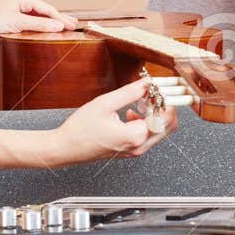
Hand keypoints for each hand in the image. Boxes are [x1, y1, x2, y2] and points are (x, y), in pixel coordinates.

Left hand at [0, 0, 76, 38]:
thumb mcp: (17, 22)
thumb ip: (39, 24)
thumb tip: (59, 25)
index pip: (46, 8)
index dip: (60, 17)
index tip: (71, 25)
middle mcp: (20, 5)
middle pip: (43, 12)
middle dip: (58, 19)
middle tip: (73, 25)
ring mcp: (15, 15)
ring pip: (36, 20)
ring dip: (49, 25)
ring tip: (62, 30)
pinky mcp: (9, 25)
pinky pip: (28, 26)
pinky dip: (38, 30)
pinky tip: (44, 34)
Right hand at [49, 79, 175, 163]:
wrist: (65, 149)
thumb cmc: (80, 130)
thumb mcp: (105, 104)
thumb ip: (130, 93)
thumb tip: (147, 84)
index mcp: (135, 136)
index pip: (166, 117)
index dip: (165, 100)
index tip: (158, 88)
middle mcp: (139, 146)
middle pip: (169, 126)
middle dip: (164, 107)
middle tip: (151, 94)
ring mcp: (135, 150)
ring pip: (160, 131)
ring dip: (155, 115)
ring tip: (140, 102)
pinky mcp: (131, 150)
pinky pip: (148, 135)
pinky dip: (147, 122)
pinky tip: (131, 113)